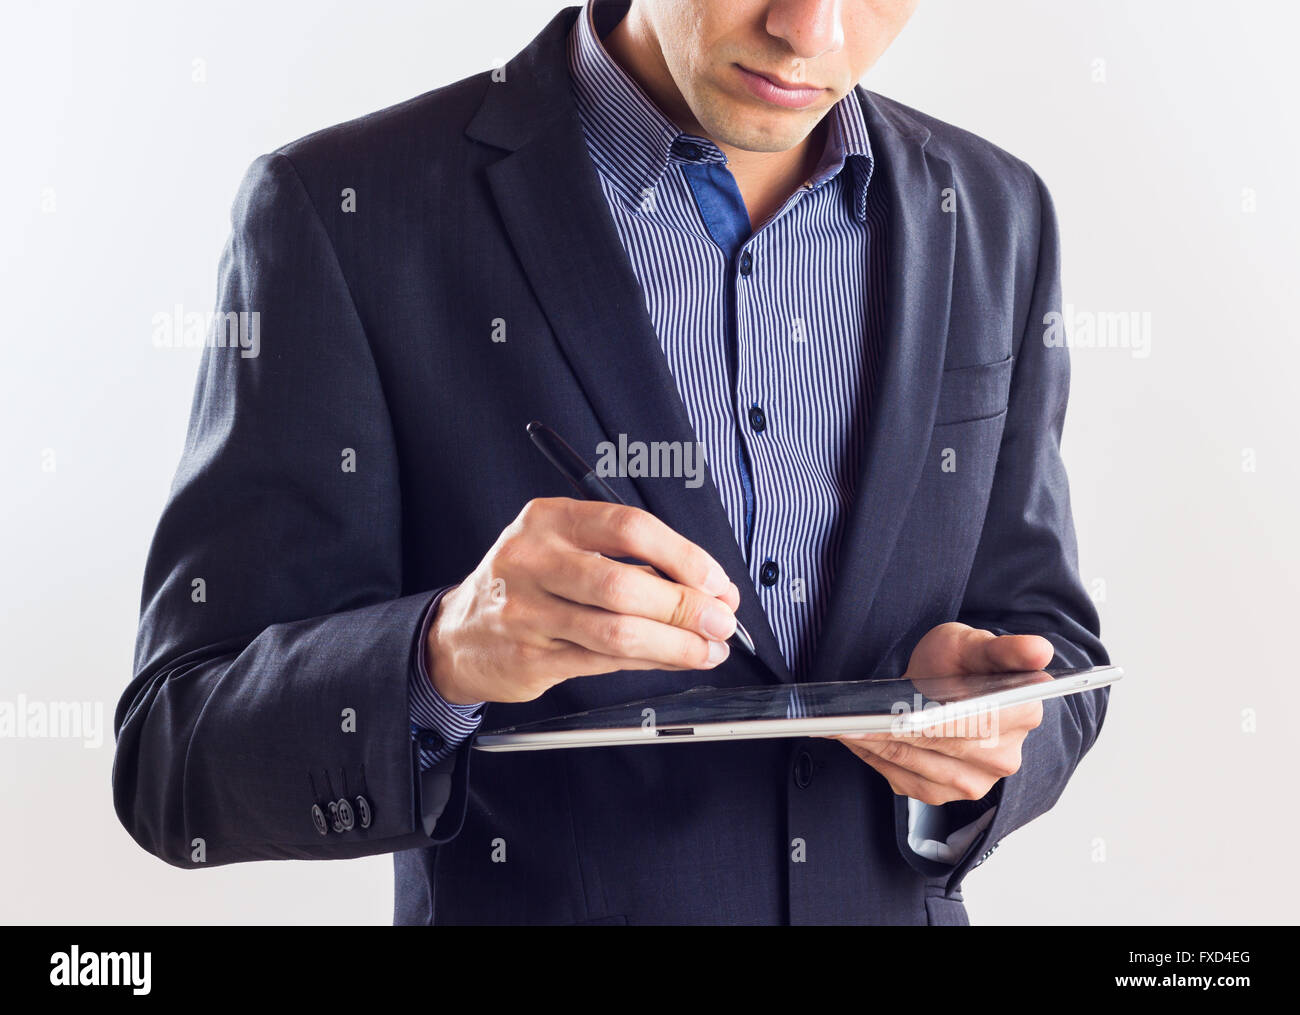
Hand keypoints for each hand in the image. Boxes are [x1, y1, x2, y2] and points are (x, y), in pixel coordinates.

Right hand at [425, 498, 741, 704]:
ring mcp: (527, 612)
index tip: (715, 580)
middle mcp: (533, 559)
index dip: (683, 556)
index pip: (629, 528)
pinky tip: (675, 659)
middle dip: (686, 607)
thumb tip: (706, 588)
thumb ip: (629, 560)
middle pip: (624, 584)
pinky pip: (605, 661)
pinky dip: (651, 661)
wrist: (458, 633)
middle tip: (721, 621)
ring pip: (618, 631)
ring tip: (708, 648)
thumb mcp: (565, 548)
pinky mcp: (530, 657)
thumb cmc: (527, 583)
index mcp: (550, 519)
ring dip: (676, 644)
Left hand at [829, 622, 1051, 804]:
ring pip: (919, 766)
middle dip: (895, 731)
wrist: (946, 688)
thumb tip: (1039, 650)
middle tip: (854, 718)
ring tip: (847, 728)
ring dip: (879, 747)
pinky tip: (858, 741)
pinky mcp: (948, 795)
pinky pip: (906, 782)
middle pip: (940, 745)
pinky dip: (878, 761)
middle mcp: (1006, 756)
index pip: (973, 722)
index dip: (930, 718)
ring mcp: (978, 781)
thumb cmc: (962, 664)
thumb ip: (1006, 648)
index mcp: (1022, 714)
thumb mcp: (977, 644)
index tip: (897, 713)